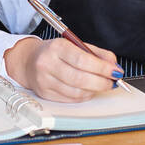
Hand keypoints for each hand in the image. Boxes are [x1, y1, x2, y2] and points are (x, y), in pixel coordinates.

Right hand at [4, 35, 122, 101]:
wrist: (28, 61)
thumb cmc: (56, 52)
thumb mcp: (75, 45)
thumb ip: (97, 54)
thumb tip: (114, 66)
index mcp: (57, 47)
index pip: (82, 60)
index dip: (102, 68)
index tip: (115, 71)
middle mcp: (48, 64)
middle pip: (80, 79)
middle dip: (101, 82)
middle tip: (113, 82)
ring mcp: (44, 80)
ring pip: (76, 92)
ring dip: (94, 90)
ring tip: (102, 85)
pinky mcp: (44, 94)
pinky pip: (70, 99)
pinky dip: (84, 96)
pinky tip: (89, 90)